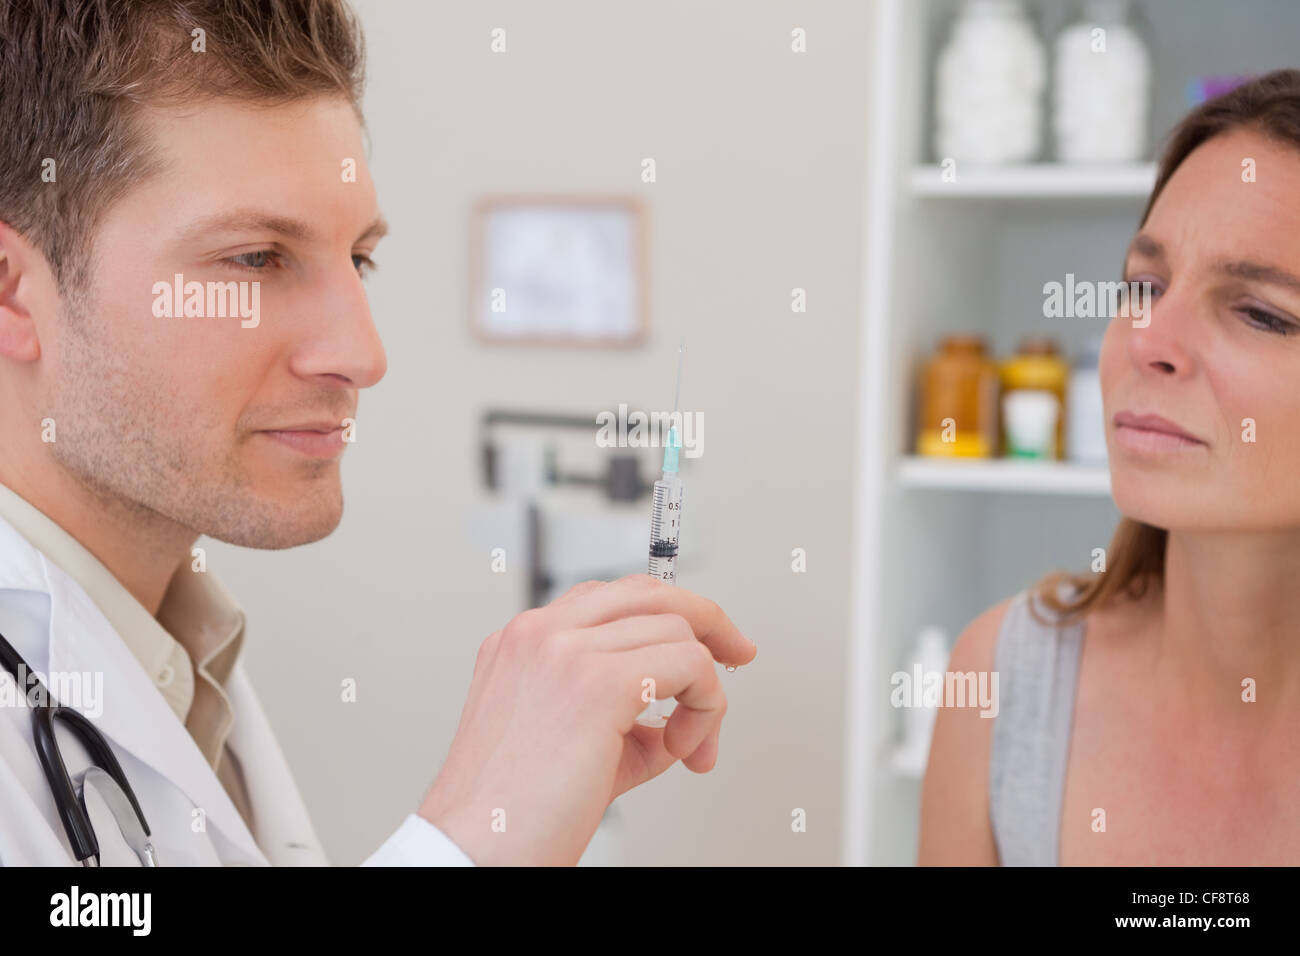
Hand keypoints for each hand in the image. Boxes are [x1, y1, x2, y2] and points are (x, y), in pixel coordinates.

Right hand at [416, 574, 755, 864]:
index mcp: (522, 640)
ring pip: (680, 630)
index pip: (613, 597)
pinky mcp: (599, 681)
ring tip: (687, 747)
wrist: (477, 850)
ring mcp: (566, 649)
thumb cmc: (513, 813)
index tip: (706, 642)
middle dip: (709, 622)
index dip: (669, 615)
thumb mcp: (566, 738)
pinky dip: (705, 708)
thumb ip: (620, 711)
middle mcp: (539, 632)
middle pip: (652, 592)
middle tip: (739, 655)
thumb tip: (681, 713)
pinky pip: (692, 665)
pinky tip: (682, 748)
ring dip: (704, 692)